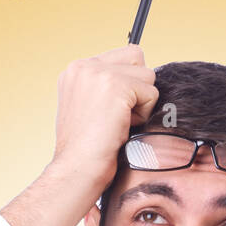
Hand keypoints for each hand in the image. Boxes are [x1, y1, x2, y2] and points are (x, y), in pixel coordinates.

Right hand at [51, 44, 159, 187]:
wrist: (77, 169)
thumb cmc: (85, 151)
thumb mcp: (87, 109)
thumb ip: (103, 89)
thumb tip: (134, 86)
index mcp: (75, 71)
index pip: (120, 56)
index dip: (127, 84)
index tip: (114, 110)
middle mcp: (83, 66)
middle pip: (136, 57)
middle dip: (137, 86)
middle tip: (119, 115)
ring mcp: (99, 73)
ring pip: (147, 75)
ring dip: (141, 102)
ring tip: (119, 123)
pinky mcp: (116, 86)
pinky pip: (151, 92)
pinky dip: (144, 114)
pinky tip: (123, 127)